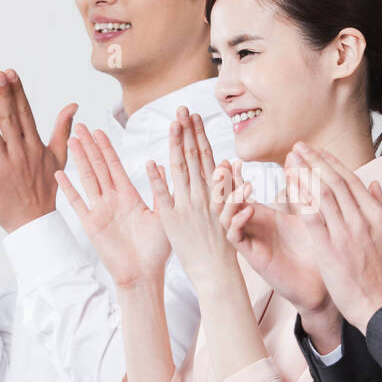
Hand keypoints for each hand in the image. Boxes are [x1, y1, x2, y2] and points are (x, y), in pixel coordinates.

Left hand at [0, 69, 76, 233]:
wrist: (34, 222)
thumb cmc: (46, 188)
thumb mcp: (58, 156)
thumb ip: (62, 128)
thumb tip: (73, 105)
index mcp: (35, 144)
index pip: (25, 112)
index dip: (17, 91)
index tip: (10, 72)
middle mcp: (20, 152)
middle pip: (10, 119)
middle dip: (4, 95)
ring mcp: (4, 165)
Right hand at [54, 124, 170, 288]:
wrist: (144, 274)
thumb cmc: (158, 249)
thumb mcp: (163, 214)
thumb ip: (158, 188)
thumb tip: (157, 162)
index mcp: (130, 196)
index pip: (115, 166)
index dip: (106, 148)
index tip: (99, 130)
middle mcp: (113, 200)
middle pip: (98, 167)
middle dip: (89, 146)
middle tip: (79, 126)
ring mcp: (100, 211)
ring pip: (87, 179)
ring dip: (79, 160)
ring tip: (71, 141)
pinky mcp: (91, 225)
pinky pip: (78, 204)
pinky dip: (68, 189)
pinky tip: (59, 174)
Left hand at [146, 107, 240, 289]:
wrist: (216, 272)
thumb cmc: (223, 244)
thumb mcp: (230, 212)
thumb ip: (227, 186)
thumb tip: (230, 163)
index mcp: (214, 191)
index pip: (205, 155)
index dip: (198, 133)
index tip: (193, 115)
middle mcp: (201, 194)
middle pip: (192, 156)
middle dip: (187, 131)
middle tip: (181, 109)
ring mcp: (187, 206)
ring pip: (180, 169)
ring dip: (175, 145)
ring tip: (171, 124)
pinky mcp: (173, 220)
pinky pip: (163, 197)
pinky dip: (157, 180)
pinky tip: (150, 163)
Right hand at [219, 159, 331, 314]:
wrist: (320, 281)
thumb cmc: (313, 246)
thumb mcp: (304, 209)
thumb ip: (295, 186)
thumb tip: (292, 156)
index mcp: (260, 215)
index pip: (237, 191)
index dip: (232, 177)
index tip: (232, 159)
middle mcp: (251, 226)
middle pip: (224, 202)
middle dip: (221, 185)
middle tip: (223, 167)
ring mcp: (250, 241)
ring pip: (225, 218)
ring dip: (230, 200)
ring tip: (242, 186)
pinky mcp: (252, 256)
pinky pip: (236, 237)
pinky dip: (238, 222)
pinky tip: (247, 211)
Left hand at [289, 142, 381, 331]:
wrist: (378, 304)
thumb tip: (374, 184)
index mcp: (377, 214)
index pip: (351, 180)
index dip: (331, 163)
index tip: (316, 152)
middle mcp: (362, 218)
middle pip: (335, 181)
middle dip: (315, 161)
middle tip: (299, 147)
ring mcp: (346, 232)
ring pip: (322, 193)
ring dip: (304, 173)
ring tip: (290, 159)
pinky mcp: (329, 247)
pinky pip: (312, 216)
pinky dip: (301, 197)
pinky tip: (289, 184)